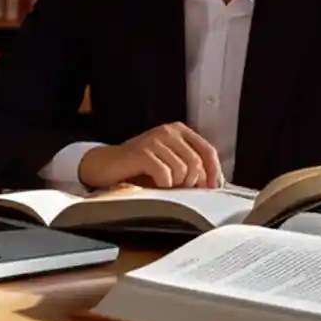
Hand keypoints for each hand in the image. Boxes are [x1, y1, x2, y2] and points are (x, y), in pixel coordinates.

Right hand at [78, 122, 221, 189]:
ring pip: (182, 169)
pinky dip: (162, 184)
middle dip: (192, 182)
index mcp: (179, 131)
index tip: (213, 188)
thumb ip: (189, 166)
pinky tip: (155, 184)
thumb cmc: (139, 167)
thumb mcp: (169, 161)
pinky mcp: (142, 152)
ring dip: (175, 184)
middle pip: (196, 162)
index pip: (207, 151)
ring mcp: (154, 140)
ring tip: (164, 185)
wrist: (106, 165)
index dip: (213, 172)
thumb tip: (213, 183)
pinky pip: (164, 174)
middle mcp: (168, 131)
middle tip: (181, 190)